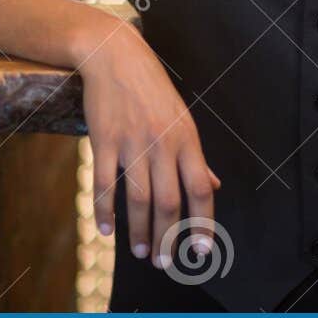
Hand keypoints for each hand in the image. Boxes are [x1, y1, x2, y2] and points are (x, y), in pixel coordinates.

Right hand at [80, 22, 220, 268]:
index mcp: (187, 139)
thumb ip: (196, 157)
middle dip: (167, 239)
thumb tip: (214, 186)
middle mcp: (162, 143)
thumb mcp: (182, 119)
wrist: (113, 55)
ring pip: (138, 199)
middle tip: (163, 262)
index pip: (202, 189)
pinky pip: (105, 184)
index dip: (204, 224)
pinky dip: (105, 212)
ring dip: (140, 232)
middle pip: (169, 202)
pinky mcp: (103, 140)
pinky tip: (107, 230)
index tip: (201, 251)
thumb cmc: (151, 89)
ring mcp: (131, 142)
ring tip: (140, 252)